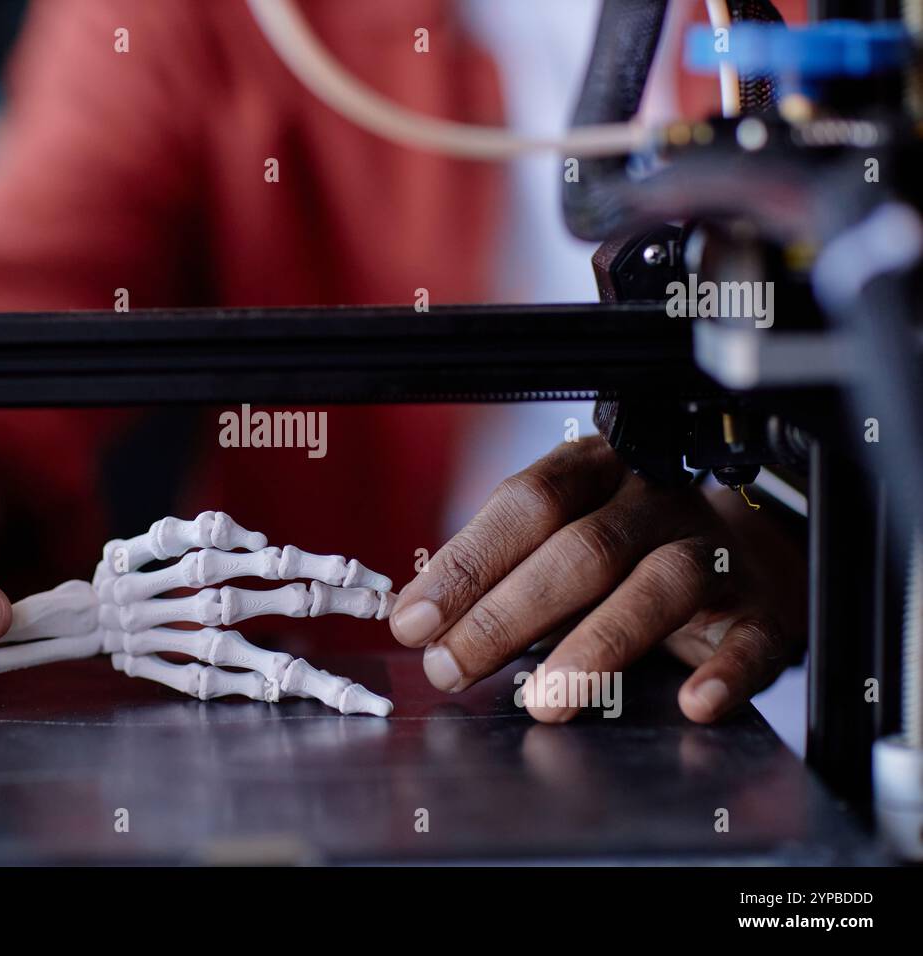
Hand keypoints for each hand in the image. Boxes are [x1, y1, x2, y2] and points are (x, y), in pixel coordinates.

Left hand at [389, 436, 804, 722]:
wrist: (739, 556)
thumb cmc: (621, 554)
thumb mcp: (553, 544)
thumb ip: (495, 573)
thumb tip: (418, 621)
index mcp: (593, 472)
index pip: (526, 503)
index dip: (468, 562)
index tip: (415, 620)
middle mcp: (654, 500)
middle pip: (583, 548)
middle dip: (508, 614)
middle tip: (452, 669)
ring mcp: (714, 549)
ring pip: (662, 583)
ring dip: (598, 646)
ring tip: (545, 703)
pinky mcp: (762, 607)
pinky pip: (752, 638)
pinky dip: (726, 671)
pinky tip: (694, 703)